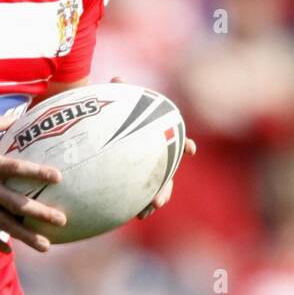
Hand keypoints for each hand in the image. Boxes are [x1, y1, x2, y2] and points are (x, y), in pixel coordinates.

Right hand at [0, 112, 67, 254]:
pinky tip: (10, 250)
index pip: (18, 169)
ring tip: (45, 246)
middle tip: (61, 221)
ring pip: (5, 224)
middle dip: (41, 213)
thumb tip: (17, 115)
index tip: (59, 178)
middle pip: (17, 204)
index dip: (38, 173)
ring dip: (26, 236)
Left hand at [108, 76, 196, 219]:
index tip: (191, 149)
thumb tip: (117, 79)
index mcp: (157, 138)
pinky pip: (143, 195)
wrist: (103, 132)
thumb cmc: (113, 116)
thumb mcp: (115, 104)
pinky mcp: (136, 180)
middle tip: (158, 200)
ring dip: (156, 199)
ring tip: (147, 211)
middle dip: (165, 187)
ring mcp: (148, 169)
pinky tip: (136, 215)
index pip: (176, 139)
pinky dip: (141, 205)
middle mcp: (157, 155)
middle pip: (168, 172)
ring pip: (158, 187)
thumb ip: (118, 93)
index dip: (184, 143)